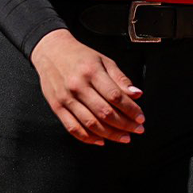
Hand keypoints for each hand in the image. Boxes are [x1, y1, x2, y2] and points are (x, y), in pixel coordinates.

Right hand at [28, 28, 144, 144]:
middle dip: (125, 124)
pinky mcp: (56, 107)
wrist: (51, 52)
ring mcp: (66, 98)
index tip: (141, 117)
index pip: (115, 96)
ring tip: (124, 137)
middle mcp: (78, 86)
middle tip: (137, 129)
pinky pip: (73, 128)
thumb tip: (137, 94)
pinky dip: (88, 138)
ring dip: (110, 134)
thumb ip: (120, 79)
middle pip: (104, 112)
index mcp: (92, 72)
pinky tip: (101, 140)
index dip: (131, 109)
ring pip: (91, 123)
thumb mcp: (104, 60)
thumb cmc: (80, 56)